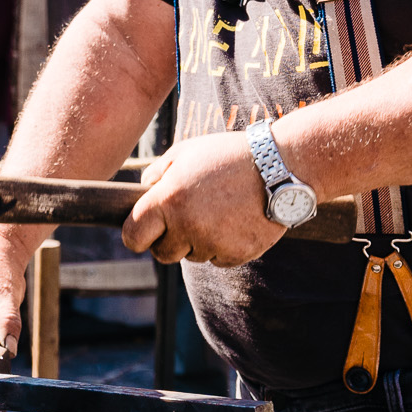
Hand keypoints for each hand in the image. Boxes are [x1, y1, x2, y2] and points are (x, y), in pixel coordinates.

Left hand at [122, 132, 286, 266]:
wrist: (278, 167)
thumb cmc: (226, 155)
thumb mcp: (185, 152)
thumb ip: (157, 174)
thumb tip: (142, 193)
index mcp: (169, 199)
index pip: (133, 235)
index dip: (134, 236)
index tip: (140, 233)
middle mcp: (189, 225)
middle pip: (162, 254)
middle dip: (167, 240)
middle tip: (182, 220)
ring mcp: (214, 243)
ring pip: (192, 256)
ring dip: (197, 241)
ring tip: (216, 211)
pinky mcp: (238, 254)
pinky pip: (218, 259)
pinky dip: (221, 246)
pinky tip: (233, 221)